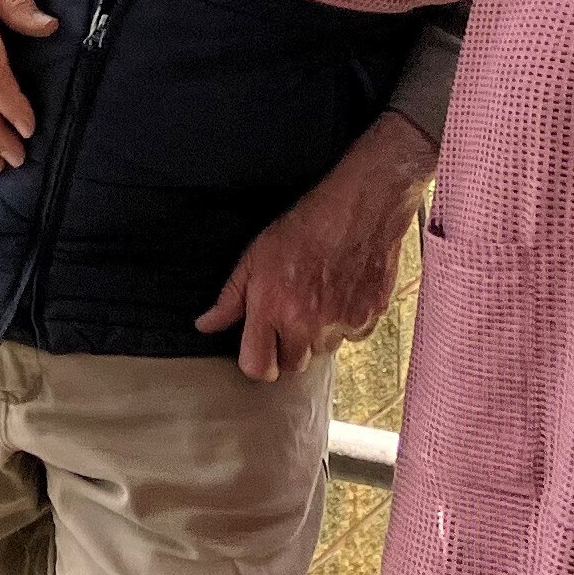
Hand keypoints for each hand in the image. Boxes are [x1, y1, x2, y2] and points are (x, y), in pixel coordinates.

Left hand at [196, 114, 430, 381]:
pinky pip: (352, 338)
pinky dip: (347, 322)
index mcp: (272, 308)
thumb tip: (205, 325)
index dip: (258, 361)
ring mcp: (340, 324)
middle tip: (293, 314)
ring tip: (320, 298)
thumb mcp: (257, 255)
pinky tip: (344, 292)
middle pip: (293, 365)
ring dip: (319, 335)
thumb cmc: (305, 226)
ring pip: (323, 351)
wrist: (361, 207)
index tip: (262, 347)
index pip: (258, 367)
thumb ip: (230, 297)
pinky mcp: (368, 320)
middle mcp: (306, 323)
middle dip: (289, 347)